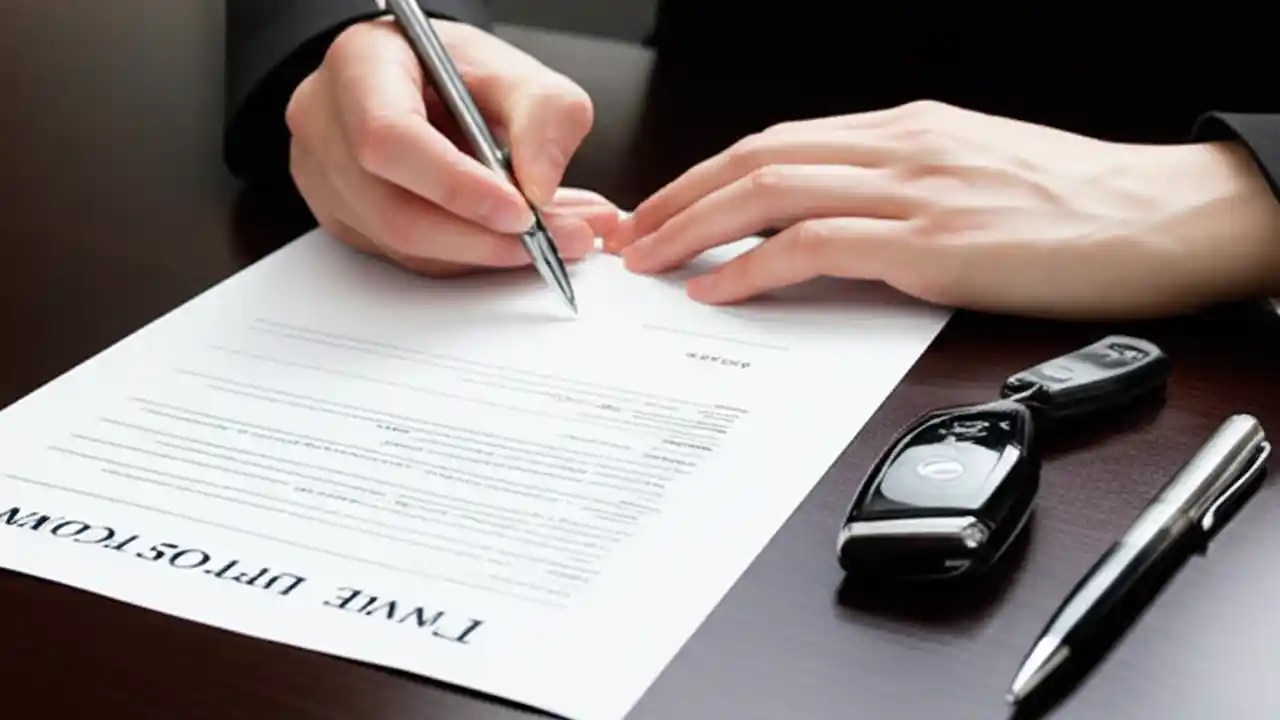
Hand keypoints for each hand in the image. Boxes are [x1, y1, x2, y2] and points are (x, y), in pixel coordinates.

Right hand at [285, 18, 620, 276]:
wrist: (422, 82)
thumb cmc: (454, 71)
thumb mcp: (513, 70)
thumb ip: (543, 115)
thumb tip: (541, 187)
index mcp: (358, 68)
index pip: (388, 138)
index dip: (456, 185)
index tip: (522, 210)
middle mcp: (326, 127)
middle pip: (394, 211)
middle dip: (487, 237)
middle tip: (564, 237)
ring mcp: (327, 182)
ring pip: (405, 247)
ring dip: (491, 253)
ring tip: (558, 237)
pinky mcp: (348, 223)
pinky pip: (410, 260)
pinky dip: (472, 258)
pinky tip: (517, 242)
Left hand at [606, 100, 1279, 318]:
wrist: (1160, 216)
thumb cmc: (1073, 202)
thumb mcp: (971, 172)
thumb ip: (899, 185)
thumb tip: (832, 218)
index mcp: (904, 129)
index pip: (777, 142)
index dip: (705, 174)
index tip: (663, 205)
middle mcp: (898, 148)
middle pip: (754, 159)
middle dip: (678, 197)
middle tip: (630, 233)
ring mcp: (913, 192)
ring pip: (768, 192)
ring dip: (694, 228)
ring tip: (650, 261)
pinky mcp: (932, 245)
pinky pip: (815, 246)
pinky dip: (752, 267)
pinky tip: (717, 288)